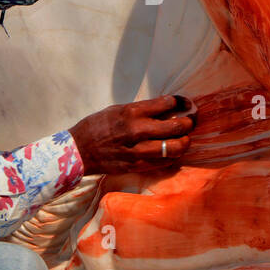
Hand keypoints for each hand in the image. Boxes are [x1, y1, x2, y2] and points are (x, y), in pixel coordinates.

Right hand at [69, 95, 196, 174]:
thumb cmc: (97, 126)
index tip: (186, 104)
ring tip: (185, 139)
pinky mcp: (136, 166)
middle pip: (174, 126)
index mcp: (130, 112)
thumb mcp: (117, 110)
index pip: (166, 104)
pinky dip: (172, 157)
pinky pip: (163, 162)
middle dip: (188, 123)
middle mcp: (135, 130)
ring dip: (184, 142)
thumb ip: (140, 110)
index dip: (181, 103)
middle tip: (190, 122)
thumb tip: (165, 108)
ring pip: (172, 147)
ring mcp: (136, 150)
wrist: (79, 150)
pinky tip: (172, 152)